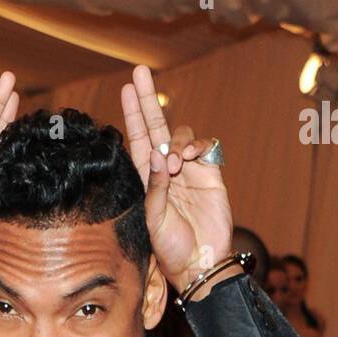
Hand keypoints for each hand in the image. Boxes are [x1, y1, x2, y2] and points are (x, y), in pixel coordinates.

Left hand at [120, 65, 233, 298]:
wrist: (201, 263)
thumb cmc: (171, 248)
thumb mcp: (155, 219)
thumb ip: (155, 187)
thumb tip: (158, 154)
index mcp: (148, 179)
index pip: (138, 140)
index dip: (133, 114)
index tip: (126, 88)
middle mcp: (167, 170)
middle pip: (157, 127)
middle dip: (148, 100)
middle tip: (140, 73)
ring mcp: (190, 170)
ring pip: (181, 136)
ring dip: (176, 142)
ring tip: (175, 165)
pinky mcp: (211, 174)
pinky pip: (205, 147)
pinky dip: (197, 146)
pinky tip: (190, 159)